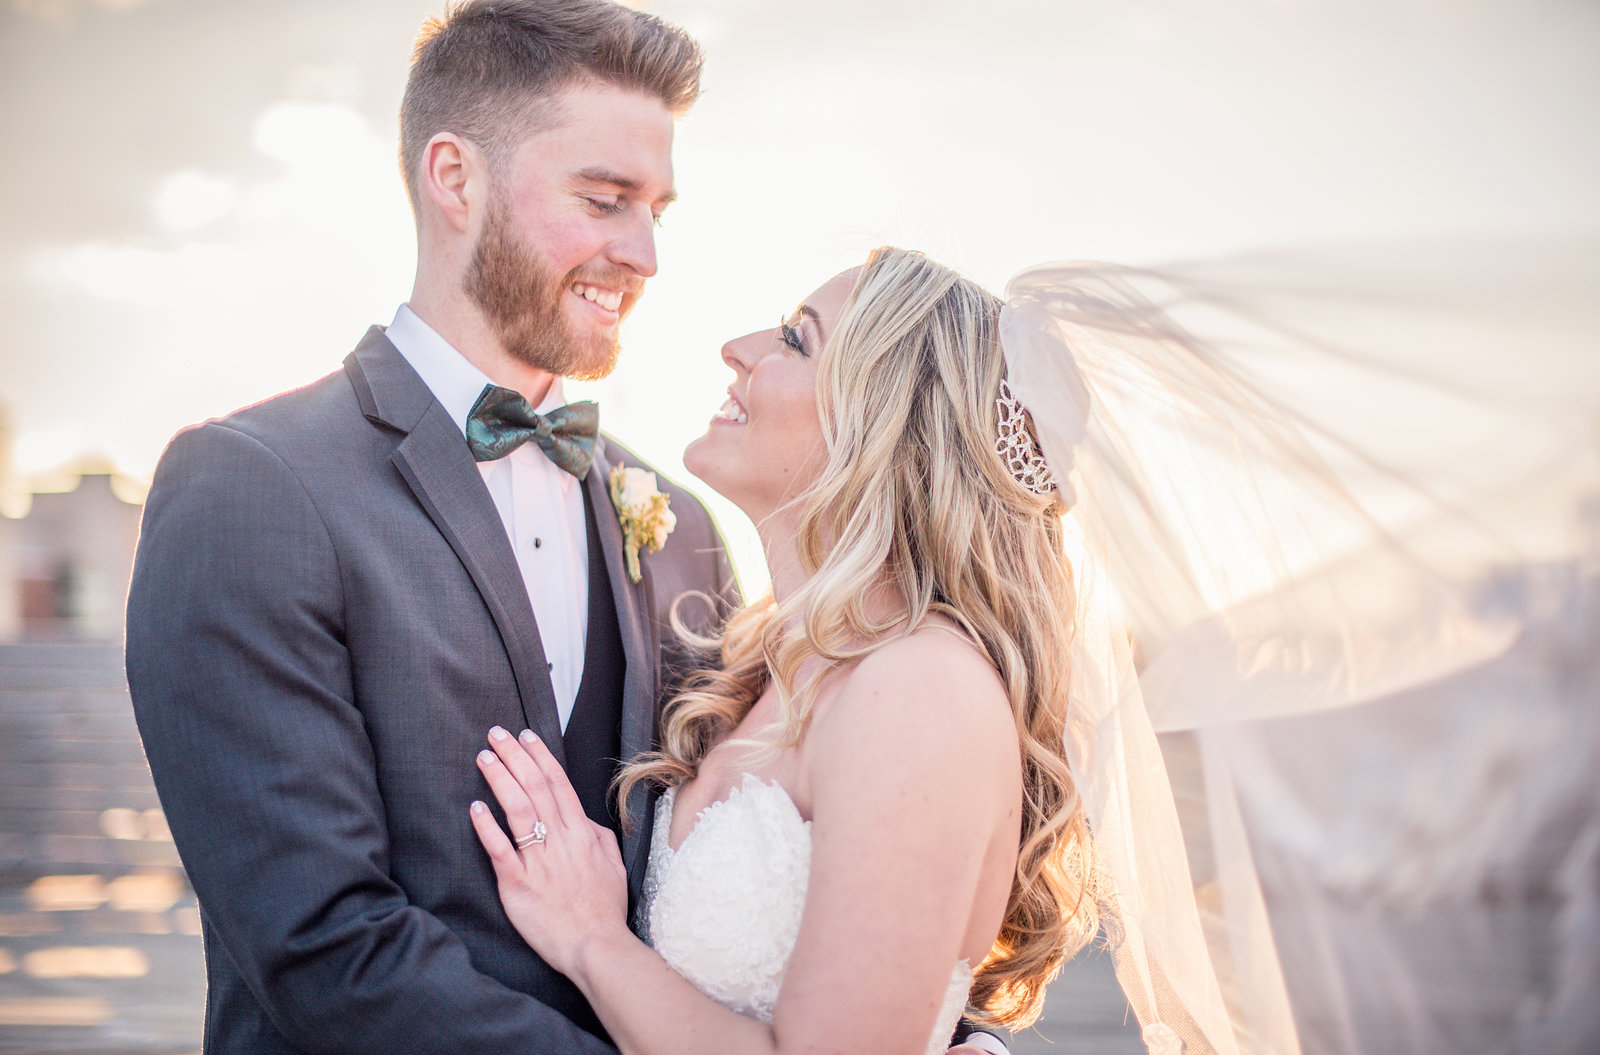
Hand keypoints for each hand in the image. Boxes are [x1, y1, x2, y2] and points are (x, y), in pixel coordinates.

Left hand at [469, 726, 628, 977]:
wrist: (596, 945)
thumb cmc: (603, 909)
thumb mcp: (613, 866)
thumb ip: (598, 837)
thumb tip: (584, 818)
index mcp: (581, 834)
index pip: (558, 784)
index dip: (540, 757)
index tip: (525, 736)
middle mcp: (560, 840)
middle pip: (535, 788)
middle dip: (515, 757)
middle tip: (496, 734)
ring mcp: (539, 861)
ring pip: (518, 810)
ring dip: (500, 780)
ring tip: (484, 758)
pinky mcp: (519, 884)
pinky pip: (500, 850)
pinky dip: (487, 827)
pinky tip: (475, 807)